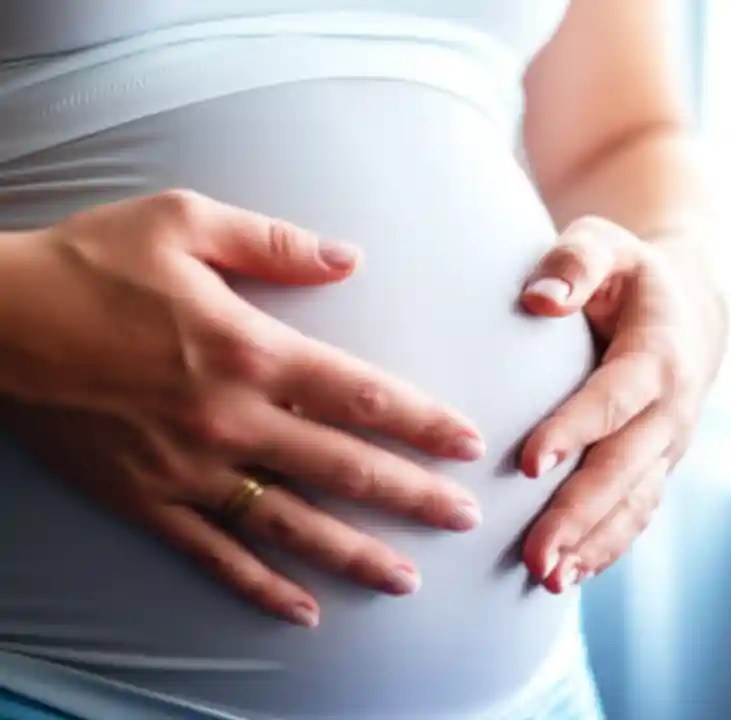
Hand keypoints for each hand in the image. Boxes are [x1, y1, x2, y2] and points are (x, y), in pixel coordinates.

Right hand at [0, 190, 486, 625]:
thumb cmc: (87, 263)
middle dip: (412, 496)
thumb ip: (276, 243)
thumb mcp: (183, 222)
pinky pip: (212, 555)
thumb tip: (351, 257)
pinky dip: (259, 587)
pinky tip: (303, 612)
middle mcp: (230, 420)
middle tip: (465, 520)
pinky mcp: (145, 500)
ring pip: (290, 524)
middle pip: (343, 467)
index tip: (469, 443)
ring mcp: (187, 469)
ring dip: (354, 553)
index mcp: (249, 351)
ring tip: (408, 580)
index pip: (360, 395)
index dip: (422, 422)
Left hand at [518, 216, 725, 591]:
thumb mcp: (606, 244)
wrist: (690, 307)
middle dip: (580, 511)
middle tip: (534, 553)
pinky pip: (636, 513)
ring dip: (593, 543)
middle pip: (626, 465)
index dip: (578, 428)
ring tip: (548, 578)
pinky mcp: (657, 466)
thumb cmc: (629, 272)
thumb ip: (574, 261)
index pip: (617, 396)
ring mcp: (669, 444)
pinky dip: (606, 548)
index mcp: (660, 351)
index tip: (531, 462)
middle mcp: (672, 407)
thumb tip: (539, 298)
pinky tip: (567, 577)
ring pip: (634, 501)